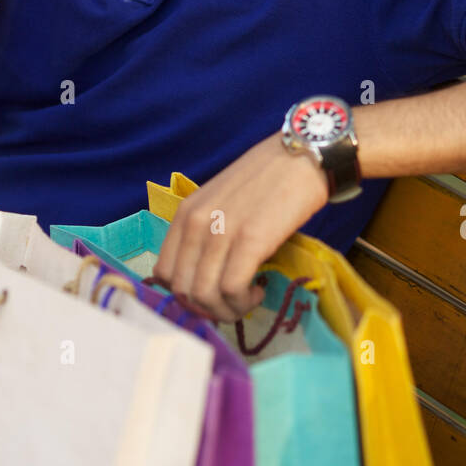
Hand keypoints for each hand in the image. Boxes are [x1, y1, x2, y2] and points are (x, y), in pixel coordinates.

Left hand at [151, 131, 329, 322]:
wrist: (302, 156)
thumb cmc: (265, 179)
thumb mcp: (220, 201)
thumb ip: (205, 231)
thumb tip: (203, 274)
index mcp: (185, 213)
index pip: (163, 273)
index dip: (185, 295)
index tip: (210, 297)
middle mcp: (196, 223)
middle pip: (182, 290)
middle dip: (207, 309)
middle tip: (232, 303)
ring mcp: (221, 231)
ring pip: (204, 295)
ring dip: (227, 309)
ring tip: (248, 298)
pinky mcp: (251, 240)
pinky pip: (232, 289)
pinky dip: (243, 301)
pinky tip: (259, 289)